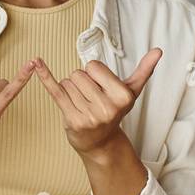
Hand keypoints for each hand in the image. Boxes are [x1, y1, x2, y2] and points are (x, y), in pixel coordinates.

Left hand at [33, 49, 162, 161]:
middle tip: (90, 98)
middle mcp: (107, 108)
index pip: (94, 66)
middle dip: (82, 82)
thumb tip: (158, 51)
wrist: (101, 143)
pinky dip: (45, 77)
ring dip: (70, 90)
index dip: (94, 74)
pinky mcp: (71, 121)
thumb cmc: (114, 111)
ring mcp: (88, 116)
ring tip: (82, 103)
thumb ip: (144, 71)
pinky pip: (55, 91)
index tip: (101, 88)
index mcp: (122, 96)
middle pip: (79, 74)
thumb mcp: (131, 92)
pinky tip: (36, 63)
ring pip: (67, 82)